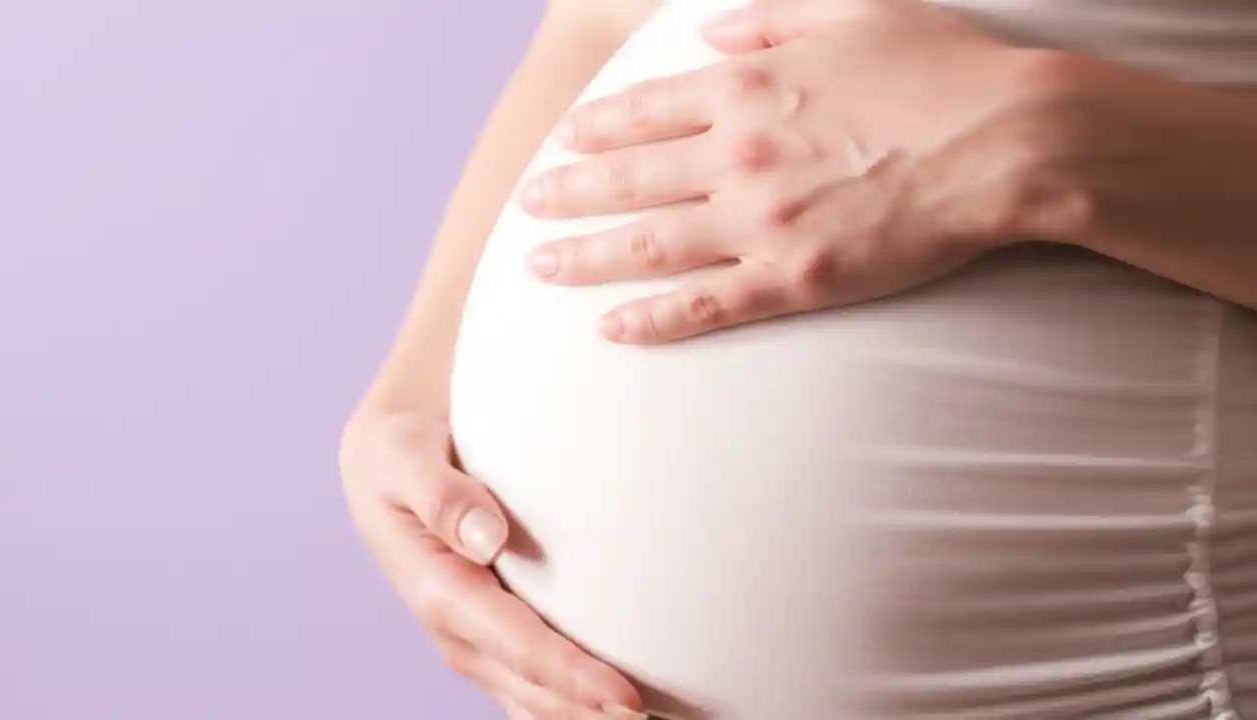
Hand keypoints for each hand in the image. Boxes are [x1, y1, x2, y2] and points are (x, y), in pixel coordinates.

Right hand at [339, 410, 645, 718]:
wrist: (384, 461)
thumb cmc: (398, 453)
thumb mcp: (405, 457)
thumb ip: (442, 496)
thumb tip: (487, 538)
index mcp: (439, 590)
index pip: (517, 645)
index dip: (570, 675)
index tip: (626, 695)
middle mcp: (458, 629)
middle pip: (533, 689)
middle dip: (588, 712)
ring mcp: (475, 639)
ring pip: (534, 699)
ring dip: (582, 714)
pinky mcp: (492, 635)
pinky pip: (533, 684)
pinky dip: (572, 703)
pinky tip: (613, 706)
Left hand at [518, 0, 1045, 343]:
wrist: (1010, 141)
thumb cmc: (943, 69)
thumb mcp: (854, 9)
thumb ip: (771, 16)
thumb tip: (710, 26)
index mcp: (748, 86)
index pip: (645, 110)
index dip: (595, 129)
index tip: (563, 142)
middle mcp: (738, 154)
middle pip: (628, 179)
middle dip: (568, 193)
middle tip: (527, 207)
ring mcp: (761, 222)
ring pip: (648, 245)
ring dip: (586, 258)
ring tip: (540, 266)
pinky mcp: (794, 280)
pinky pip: (706, 307)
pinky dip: (654, 320)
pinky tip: (612, 330)